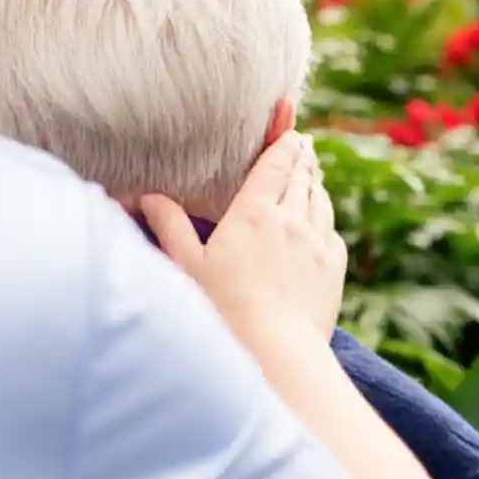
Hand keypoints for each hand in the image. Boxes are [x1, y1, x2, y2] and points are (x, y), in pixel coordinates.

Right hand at [141, 132, 347, 342]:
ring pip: (319, 199)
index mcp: (253, 212)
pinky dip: (324, 215)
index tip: (290, 128)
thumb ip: (168, 225)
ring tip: (310, 172)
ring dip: (314, 181)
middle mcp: (291, 219)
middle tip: (302, 143)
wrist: (276, 351)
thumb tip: (145, 196)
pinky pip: (330, 229)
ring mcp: (317, 242)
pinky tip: (319, 217)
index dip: (283, 141)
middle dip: (301, 156)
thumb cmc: (222, 309)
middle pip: (301, 176)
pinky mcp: (332, 267)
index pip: (275, 163)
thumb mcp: (186, 265)